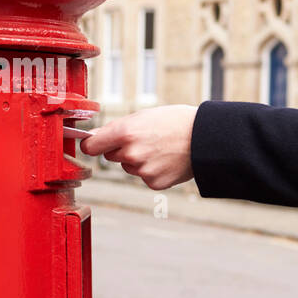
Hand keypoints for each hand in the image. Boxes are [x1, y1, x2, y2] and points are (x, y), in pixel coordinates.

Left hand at [79, 104, 198, 190]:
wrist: (206, 138)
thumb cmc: (176, 122)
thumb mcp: (144, 115)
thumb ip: (117, 127)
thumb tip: (94, 137)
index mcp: (125, 132)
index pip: (91, 146)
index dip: (92, 145)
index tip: (92, 145)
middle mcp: (130, 153)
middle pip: (110, 156)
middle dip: (121, 149)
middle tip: (143, 139)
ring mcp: (142, 170)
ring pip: (128, 166)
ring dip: (138, 160)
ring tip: (159, 148)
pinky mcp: (153, 183)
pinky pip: (143, 177)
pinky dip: (152, 170)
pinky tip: (166, 160)